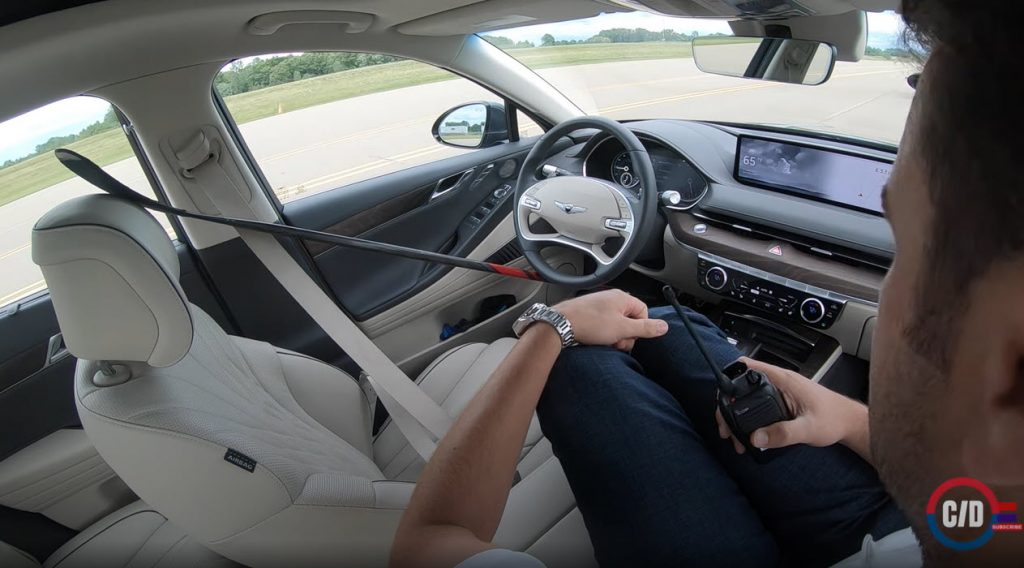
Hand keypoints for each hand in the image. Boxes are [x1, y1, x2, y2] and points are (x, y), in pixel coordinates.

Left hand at [554, 289, 667, 350]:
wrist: (560, 324)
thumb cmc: (589, 323)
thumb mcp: (622, 329)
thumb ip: (645, 328)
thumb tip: (663, 326)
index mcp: (622, 298)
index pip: (644, 312)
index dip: (640, 328)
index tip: (631, 337)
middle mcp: (611, 298)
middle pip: (630, 319)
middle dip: (626, 334)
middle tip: (617, 342)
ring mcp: (599, 305)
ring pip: (616, 324)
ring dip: (614, 336)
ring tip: (604, 341)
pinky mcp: (589, 314)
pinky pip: (603, 325)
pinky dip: (602, 334)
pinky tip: (596, 340)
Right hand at [715, 357, 867, 453]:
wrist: (849, 423)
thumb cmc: (834, 419)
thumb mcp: (808, 429)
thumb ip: (783, 433)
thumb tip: (756, 438)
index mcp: (783, 380)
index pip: (748, 367)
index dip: (730, 377)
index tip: (722, 398)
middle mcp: (778, 382)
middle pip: (742, 385)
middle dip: (728, 405)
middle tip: (724, 427)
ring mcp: (779, 392)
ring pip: (748, 398)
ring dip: (736, 415)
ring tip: (732, 437)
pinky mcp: (780, 403)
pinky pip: (757, 406)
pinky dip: (747, 420)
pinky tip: (747, 436)